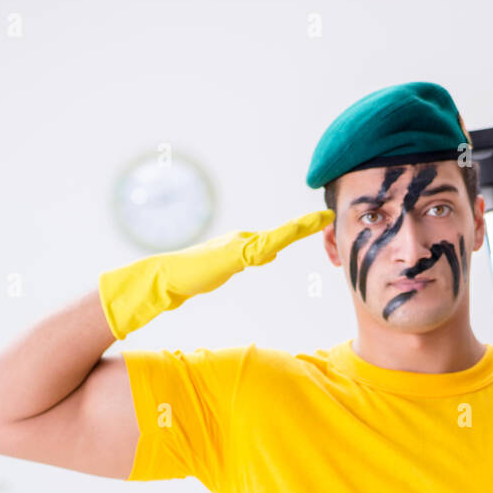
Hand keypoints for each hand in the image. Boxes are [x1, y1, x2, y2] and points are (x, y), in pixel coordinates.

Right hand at [98, 208, 334, 339]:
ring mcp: (235, 247)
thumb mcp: (229, 265)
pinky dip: (272, 244)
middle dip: (304, 225)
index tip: (320, 221)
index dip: (299, 228)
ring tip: (317, 222)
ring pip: (273, 238)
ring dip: (295, 231)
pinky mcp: (227, 258)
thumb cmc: (193, 274)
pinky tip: (284, 243)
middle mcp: (242, 240)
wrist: (166, 277)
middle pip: (280, 233)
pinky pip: (256, 250)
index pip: (278, 236)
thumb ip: (250, 257)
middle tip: (326, 215)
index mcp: (243, 243)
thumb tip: (272, 253)